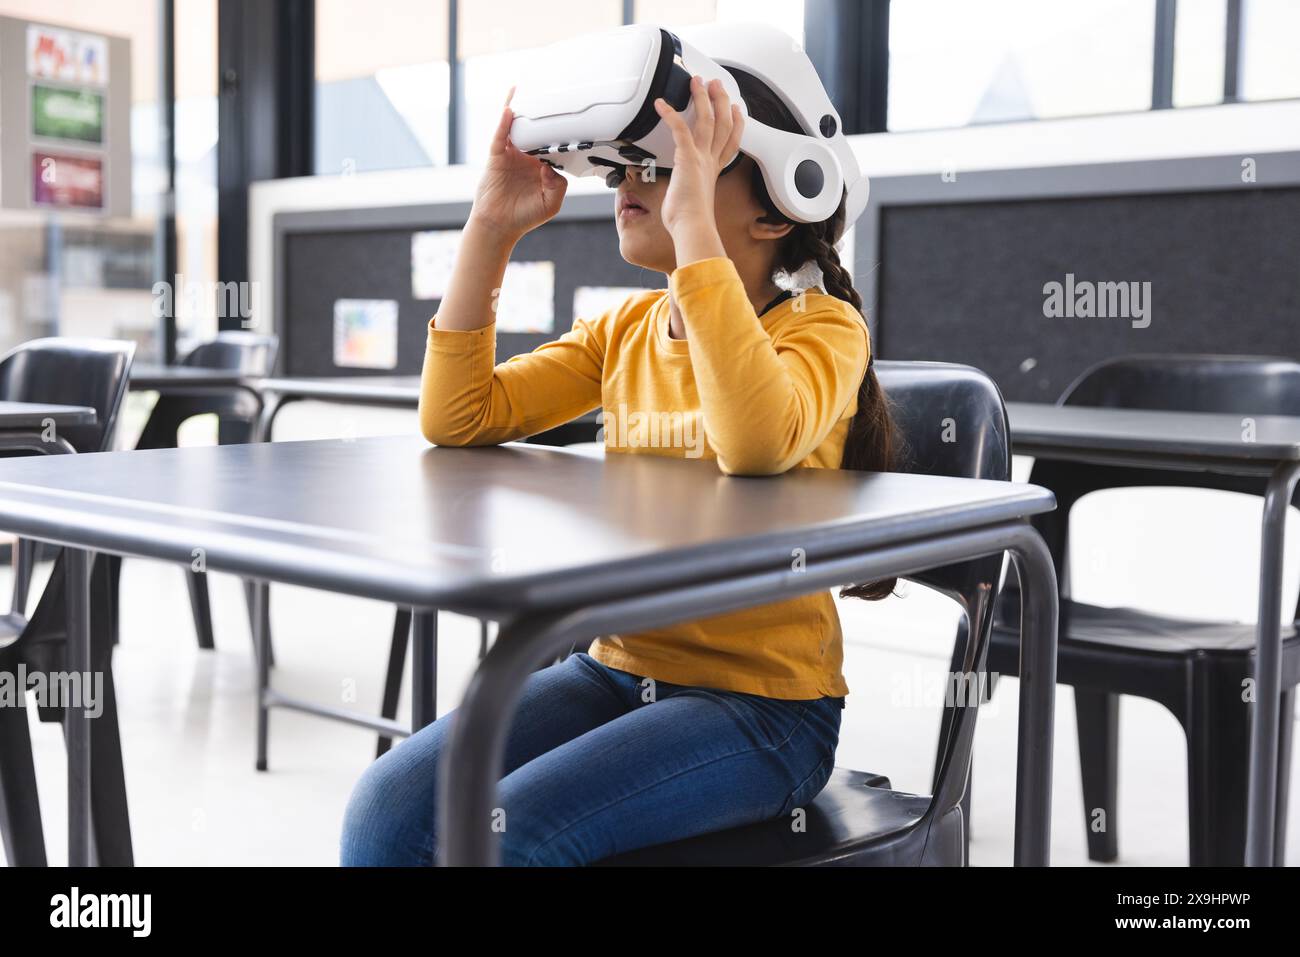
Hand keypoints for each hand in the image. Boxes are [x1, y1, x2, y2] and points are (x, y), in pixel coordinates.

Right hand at [469, 88, 567, 243]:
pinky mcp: (496, 157)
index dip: (559, 131)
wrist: (499, 226)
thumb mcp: (550, 204)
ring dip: (517, 109)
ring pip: (515, 128)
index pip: (552, 143)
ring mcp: (510, 155)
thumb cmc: (523, 216)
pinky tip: (509, 111)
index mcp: (541, 165)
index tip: (569, 116)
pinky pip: (500, 137)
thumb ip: (558, 186)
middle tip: (547, 90)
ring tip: (523, 89)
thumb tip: (549, 166)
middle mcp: (526, 156)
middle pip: (533, 129)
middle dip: (538, 112)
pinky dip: (503, 124)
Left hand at [652, 76, 743, 241]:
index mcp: (713, 171)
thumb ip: (689, 192)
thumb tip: (680, 199)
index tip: (737, 110)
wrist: (692, 226)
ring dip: (702, 98)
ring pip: (707, 120)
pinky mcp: (687, 157)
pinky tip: (662, 104)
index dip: (736, 123)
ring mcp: (700, 158)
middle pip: (723, 124)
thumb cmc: (689, 221)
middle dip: (721, 101)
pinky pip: (680, 128)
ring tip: (698, 82)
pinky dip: (670, 114)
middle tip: (718, 85)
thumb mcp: (693, 201)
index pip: (730, 141)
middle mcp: (710, 161)